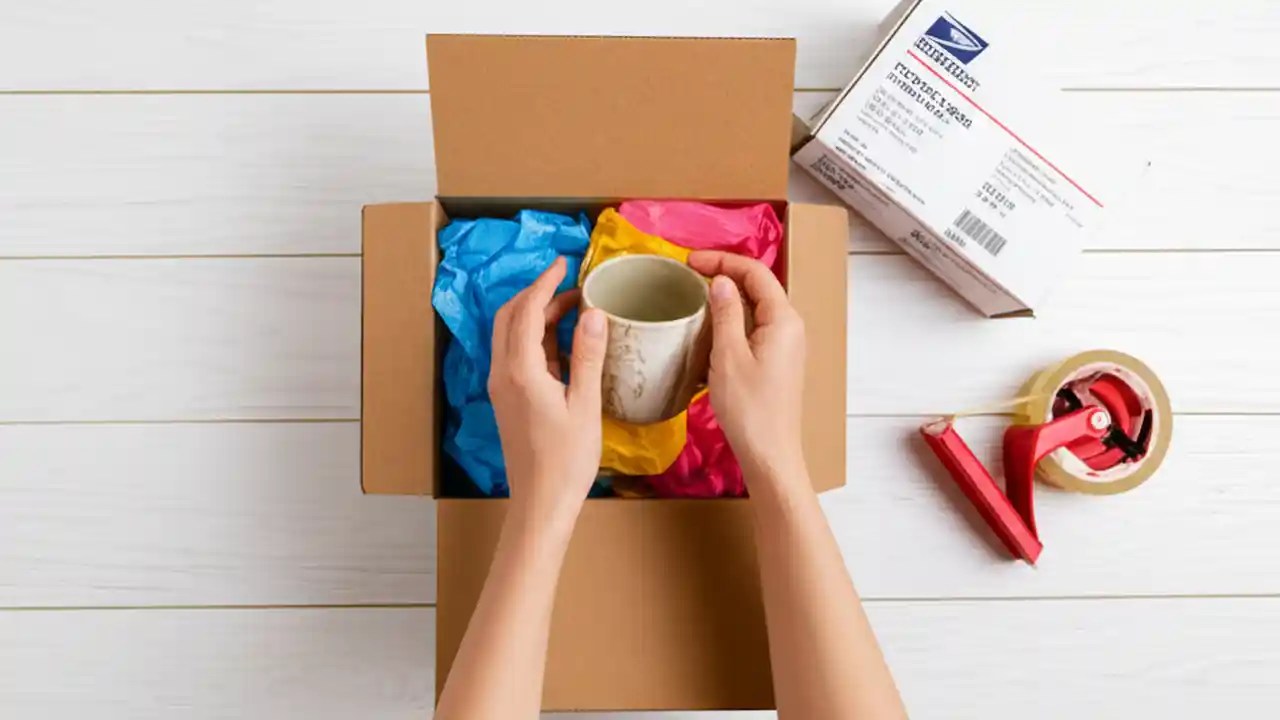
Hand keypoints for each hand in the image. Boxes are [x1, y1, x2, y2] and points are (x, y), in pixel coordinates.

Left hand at [489, 257, 608, 519]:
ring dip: (534, 315)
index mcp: (520, 370)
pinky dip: (535, 338)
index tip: (564, 262)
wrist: (541, 502)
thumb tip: (593, 313)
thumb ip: (587, 356)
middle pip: (509, 317)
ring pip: (509, 336)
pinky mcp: (507, 399)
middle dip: (536, 293)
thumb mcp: (585, 405)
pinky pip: (515, 355)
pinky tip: (563, 342)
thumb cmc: (567, 459)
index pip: (527, 311)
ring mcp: (501, 387)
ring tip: (571, 306)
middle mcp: (502, 373)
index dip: (545, 283)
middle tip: (568, 282)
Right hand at [688, 251, 807, 488]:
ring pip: (756, 308)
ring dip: (727, 297)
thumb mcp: (728, 356)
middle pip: (758, 286)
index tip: (689, 261)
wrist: (769, 454)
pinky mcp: (776, 362)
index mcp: (784, 320)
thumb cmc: (749, 408)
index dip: (723, 260)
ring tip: (694, 295)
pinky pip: (754, 328)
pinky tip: (709, 328)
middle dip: (725, 274)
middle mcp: (790, 327)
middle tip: (689, 273)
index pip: (756, 273)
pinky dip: (732, 320)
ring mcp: (785, 345)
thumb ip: (726, 313)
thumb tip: (720, 281)